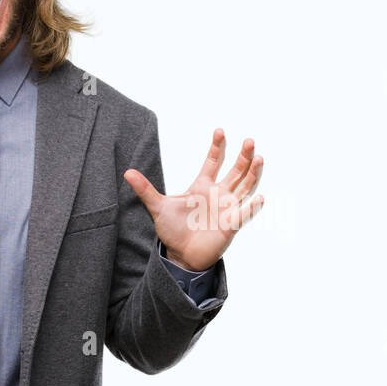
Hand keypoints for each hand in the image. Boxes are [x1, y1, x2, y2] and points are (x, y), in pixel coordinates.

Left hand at [123, 128, 263, 270]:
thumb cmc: (173, 230)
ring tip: (258, 158)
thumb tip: (127, 172)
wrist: (181, 254)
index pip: (213, 161)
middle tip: (249, 141)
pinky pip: (244, 213)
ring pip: (244, 186)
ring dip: (252, 173)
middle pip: (235, 170)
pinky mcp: (231, 224)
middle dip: (243, 156)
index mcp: (202, 186)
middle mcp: (218, 194)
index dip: (217, 146)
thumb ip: (145, 190)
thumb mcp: (158, 207)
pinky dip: (252, 206)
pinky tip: (260, 197)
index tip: (220, 131)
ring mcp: (227, 208)